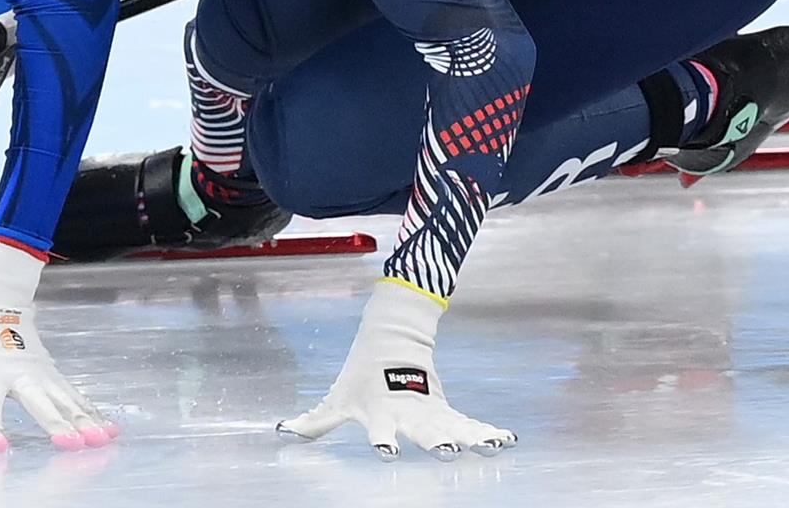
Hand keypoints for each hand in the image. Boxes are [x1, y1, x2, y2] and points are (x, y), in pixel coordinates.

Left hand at [0, 239, 117, 452]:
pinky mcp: (52, 371)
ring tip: (101, 442)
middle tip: (72, 445)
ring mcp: (40, 371)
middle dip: (57, 424)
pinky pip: (75, 395)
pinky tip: (108, 431)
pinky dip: (92, 412)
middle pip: (41, 401)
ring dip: (84, 421)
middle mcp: (19, 372)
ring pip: (66, 399)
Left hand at [277, 279, 515, 459]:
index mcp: (380, 413)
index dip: (383, 441)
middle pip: (424, 430)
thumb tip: (282, 432)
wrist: (392, 335)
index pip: (380, 431)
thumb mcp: (337, 398)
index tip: (388, 452)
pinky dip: (488, 431)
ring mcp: (430, 409)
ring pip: (454, 426)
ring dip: (471, 438)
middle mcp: (408, 413)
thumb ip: (314, 420)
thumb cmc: (360, 375)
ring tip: (489, 449)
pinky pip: (470, 423)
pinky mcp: (447, 408)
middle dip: (435, 442)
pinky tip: (506, 441)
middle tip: (445, 453)